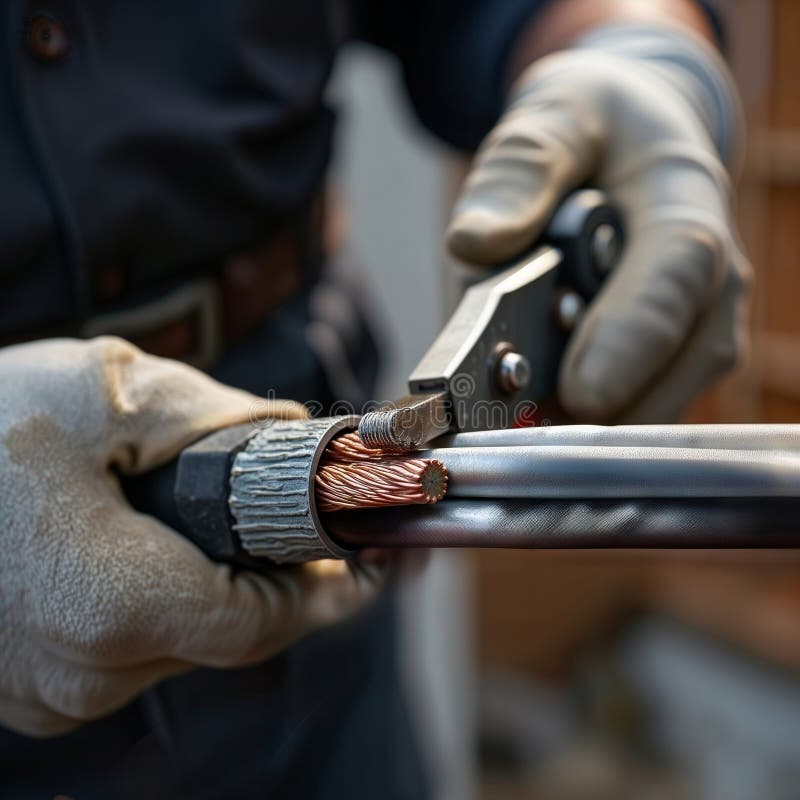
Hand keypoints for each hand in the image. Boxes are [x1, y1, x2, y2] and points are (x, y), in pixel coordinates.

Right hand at [0, 337, 382, 735]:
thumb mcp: (104, 390)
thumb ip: (214, 418)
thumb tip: (286, 437)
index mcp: (112, 606)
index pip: (264, 622)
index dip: (323, 592)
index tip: (361, 566)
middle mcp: (81, 672)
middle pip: (227, 637)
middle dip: (272, 584)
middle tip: (300, 534)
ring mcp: (46, 691)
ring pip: (178, 646)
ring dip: (211, 590)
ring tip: (217, 529)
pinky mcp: (23, 685)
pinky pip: (125, 650)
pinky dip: (158, 603)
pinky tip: (149, 549)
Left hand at [447, 24, 751, 421]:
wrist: (632, 149)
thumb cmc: (595, 131)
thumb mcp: (552, 117)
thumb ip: (517, 171)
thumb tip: (472, 243)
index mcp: (685, 199)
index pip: (675, 276)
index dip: (629, 341)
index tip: (580, 394)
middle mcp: (711, 277)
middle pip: (671, 367)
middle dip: (590, 400)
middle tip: (508, 403)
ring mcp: (697, 329)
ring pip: (646, 403)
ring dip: (576, 410)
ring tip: (516, 378)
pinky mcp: (672, 364)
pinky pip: (627, 409)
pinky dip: (575, 412)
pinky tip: (537, 384)